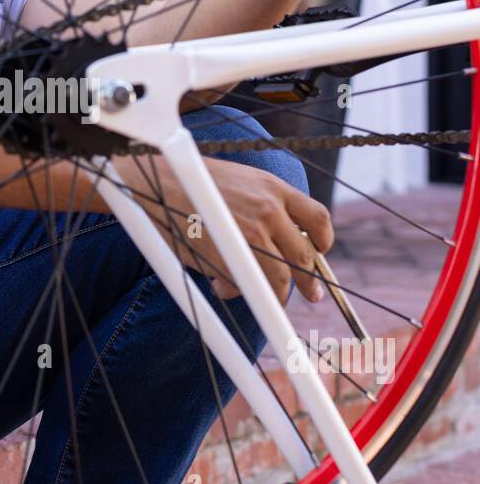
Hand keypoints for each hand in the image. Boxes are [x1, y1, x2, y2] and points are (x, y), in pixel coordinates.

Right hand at [112, 151, 334, 307]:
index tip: (319, 253)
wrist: (159, 181)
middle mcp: (268, 210)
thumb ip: (264, 205)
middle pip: (304, 255)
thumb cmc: (193, 184)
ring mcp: (250, 233)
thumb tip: (280, 243)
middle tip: (313, 295)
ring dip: (275, 297)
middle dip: (311, 281)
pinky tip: (220, 286)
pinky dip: (236, 292)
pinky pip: (246, 285)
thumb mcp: (240, 181)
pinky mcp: (229, 255)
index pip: (318, 217)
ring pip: (279, 278)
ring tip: (268, 303)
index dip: (324, 241)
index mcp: (273, 188)